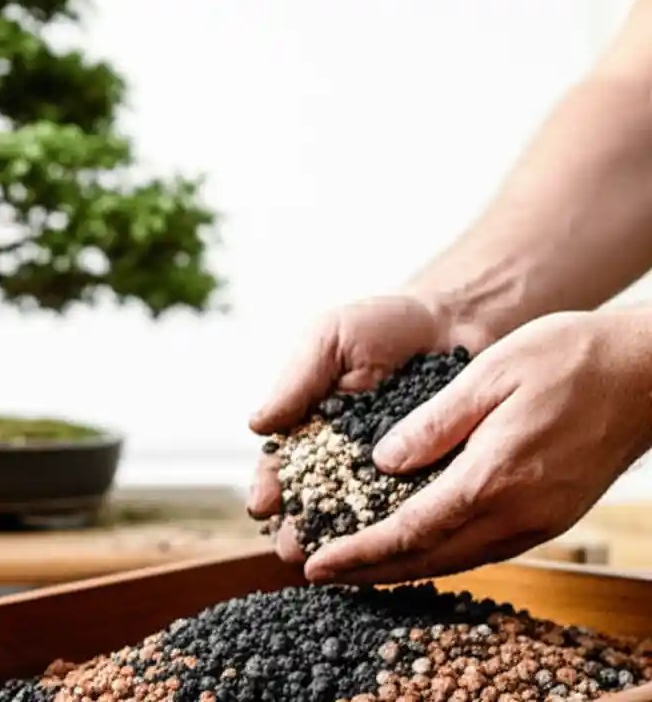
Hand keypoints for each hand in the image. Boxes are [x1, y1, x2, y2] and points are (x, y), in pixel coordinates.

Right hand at [247, 295, 475, 560]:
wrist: (458, 320)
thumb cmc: (384, 324)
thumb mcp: (329, 338)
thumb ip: (296, 380)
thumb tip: (257, 424)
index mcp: (311, 429)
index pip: (282, 465)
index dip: (270, 486)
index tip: (262, 505)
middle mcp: (345, 459)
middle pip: (316, 502)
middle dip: (300, 528)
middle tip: (292, 550)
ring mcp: (389, 475)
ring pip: (361, 516)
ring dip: (344, 541)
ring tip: (333, 561)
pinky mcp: (433, 481)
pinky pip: (414, 510)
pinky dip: (400, 530)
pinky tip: (391, 550)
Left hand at [305, 309, 651, 584]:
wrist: (649, 372)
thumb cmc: (569, 358)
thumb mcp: (488, 374)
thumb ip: (433, 424)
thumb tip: (381, 462)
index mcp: (494, 477)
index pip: (410, 532)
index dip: (359, 553)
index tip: (316, 564)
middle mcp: (518, 513)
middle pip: (429, 561)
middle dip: (369, 574)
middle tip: (320, 576)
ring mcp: (540, 522)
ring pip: (458, 561)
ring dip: (403, 570)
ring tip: (356, 569)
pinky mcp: (552, 518)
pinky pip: (485, 549)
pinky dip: (441, 555)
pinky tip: (416, 548)